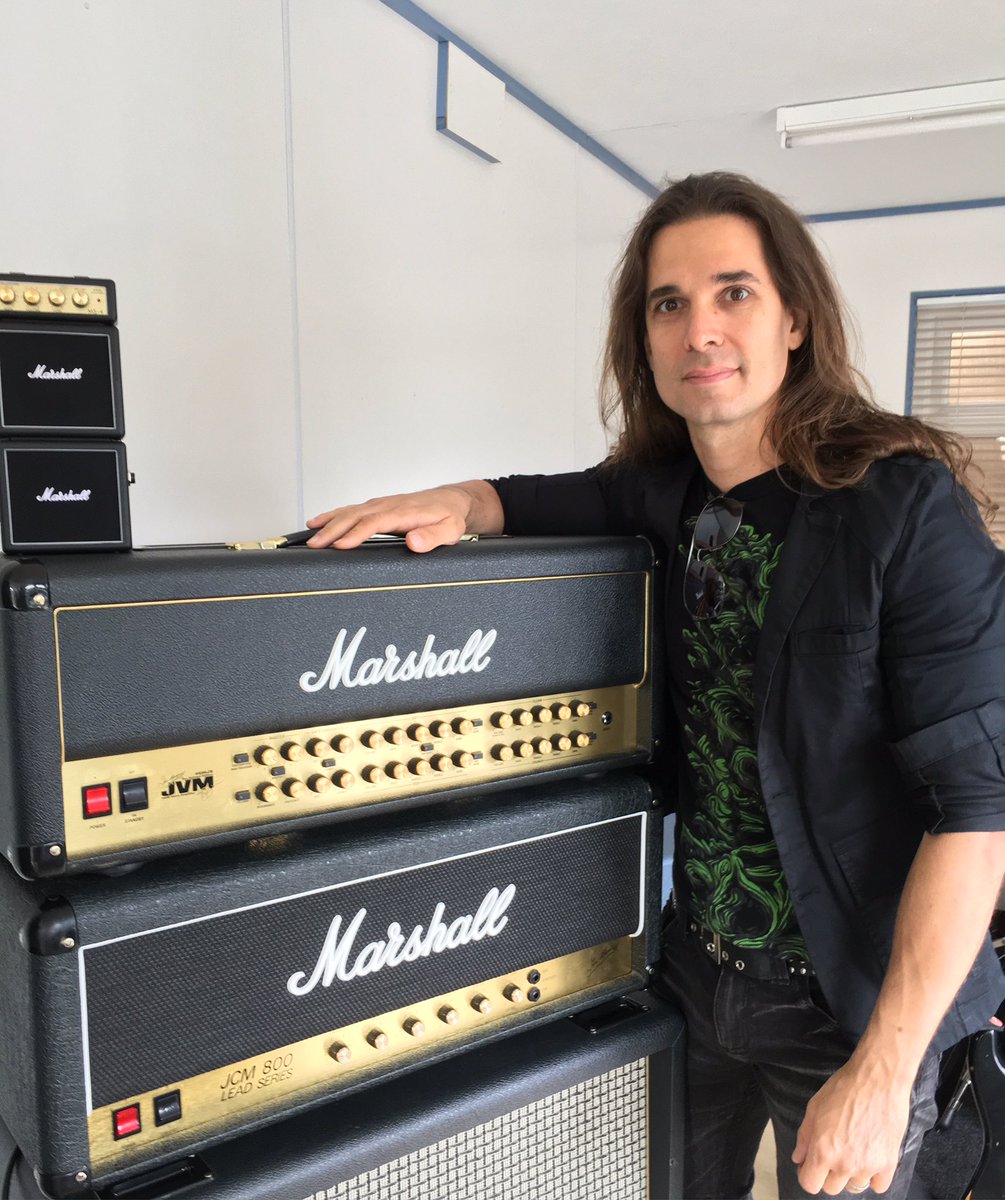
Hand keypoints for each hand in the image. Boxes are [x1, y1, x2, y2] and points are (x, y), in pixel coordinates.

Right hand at [305, 484, 485, 552]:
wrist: (451, 501)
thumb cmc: (450, 517)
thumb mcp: (450, 531)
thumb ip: (433, 537)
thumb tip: (414, 541)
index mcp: (404, 512)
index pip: (375, 522)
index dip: (356, 533)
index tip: (340, 545)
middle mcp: (389, 505)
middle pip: (355, 516)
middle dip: (333, 530)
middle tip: (315, 544)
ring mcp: (381, 504)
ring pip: (350, 511)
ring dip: (328, 522)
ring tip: (310, 536)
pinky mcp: (377, 506)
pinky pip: (351, 510)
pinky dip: (333, 515)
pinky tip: (319, 521)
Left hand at [792, 1060, 912, 1194]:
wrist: (877, 1079)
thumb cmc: (843, 1089)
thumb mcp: (814, 1108)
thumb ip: (804, 1137)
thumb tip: (798, 1158)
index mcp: (823, 1151)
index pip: (810, 1184)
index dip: (807, 1174)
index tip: (811, 1164)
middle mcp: (845, 1164)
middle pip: (831, 1188)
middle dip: (828, 1173)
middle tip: (833, 1151)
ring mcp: (868, 1166)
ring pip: (855, 1186)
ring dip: (851, 1173)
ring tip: (853, 1148)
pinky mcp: (889, 1164)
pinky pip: (878, 1186)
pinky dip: (873, 1176)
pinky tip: (870, 1157)